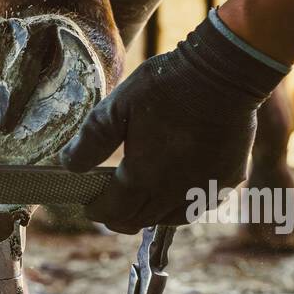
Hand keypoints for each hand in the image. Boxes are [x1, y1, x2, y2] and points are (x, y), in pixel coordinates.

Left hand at [59, 12, 285, 231]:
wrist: (223, 74)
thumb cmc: (166, 86)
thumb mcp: (117, 106)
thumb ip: (91, 140)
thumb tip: (67, 164)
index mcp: (144, 176)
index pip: (113, 211)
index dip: (97, 210)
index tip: (89, 204)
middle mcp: (174, 192)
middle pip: (139, 219)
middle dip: (119, 215)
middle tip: (108, 203)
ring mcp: (204, 189)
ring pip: (169, 218)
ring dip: (149, 212)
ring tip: (138, 199)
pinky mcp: (227, 181)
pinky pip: (198, 204)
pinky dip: (180, 204)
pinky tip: (174, 189)